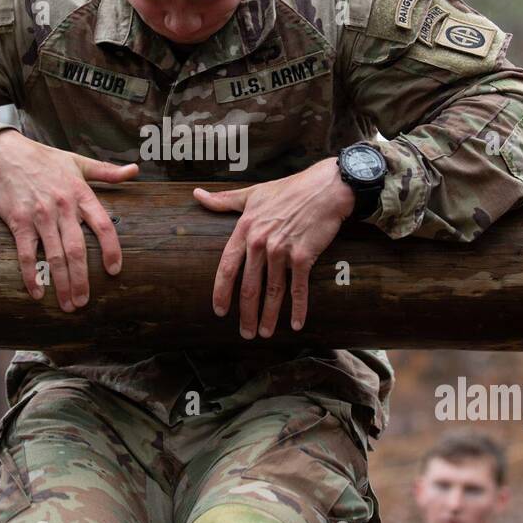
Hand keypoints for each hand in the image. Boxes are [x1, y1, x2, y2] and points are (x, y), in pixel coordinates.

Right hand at [0, 128, 138, 308]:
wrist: (5, 154)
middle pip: (77, 249)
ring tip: (68, 305)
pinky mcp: (18, 222)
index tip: (115, 270)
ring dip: (61, 283)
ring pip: (54, 256)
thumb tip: (135, 170)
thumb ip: (107, 172)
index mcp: (80, 194)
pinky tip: (37, 292)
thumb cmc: (44, 159)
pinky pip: (25, 253)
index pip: (103, 225)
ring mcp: (40, 216)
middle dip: (82, 279)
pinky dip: (31, 275)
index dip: (112, 249)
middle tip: (84, 302)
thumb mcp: (78, 161)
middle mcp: (62, 207)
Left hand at [192, 158, 354, 337]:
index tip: (219, 311)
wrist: (325, 188)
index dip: (221, 291)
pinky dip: (298, 309)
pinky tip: (296, 324)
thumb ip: (224, 200)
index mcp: (245, 228)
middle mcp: (260, 242)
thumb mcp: (253, 193)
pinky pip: (298, 289)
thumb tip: (196, 195)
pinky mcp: (303, 256)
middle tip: (245, 333)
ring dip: (269, 317)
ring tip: (265, 333)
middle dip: (246, 314)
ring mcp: (281, 250)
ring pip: (272, 292)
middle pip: (248, 287)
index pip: (227, 267)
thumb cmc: (290, 190)